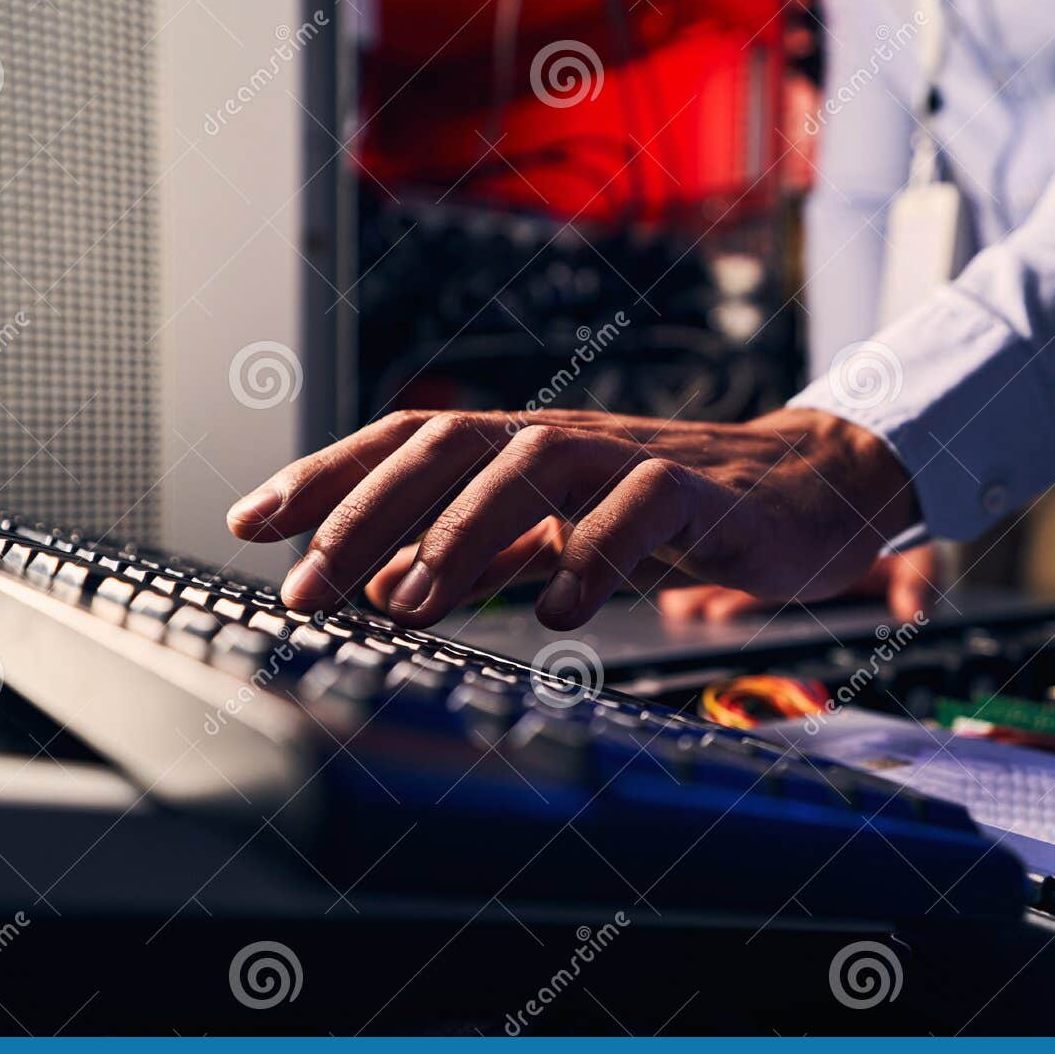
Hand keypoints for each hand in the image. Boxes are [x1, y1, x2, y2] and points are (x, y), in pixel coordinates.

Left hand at [226, 407, 915, 630]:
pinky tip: (559, 614)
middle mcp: (569, 439)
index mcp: (526, 446)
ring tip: (410, 603)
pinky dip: (595, 556)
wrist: (803, 490)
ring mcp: (636, 457)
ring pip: (536, 463)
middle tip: (311, 585)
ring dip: (461, 534)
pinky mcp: (704, 491)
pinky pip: (645, 508)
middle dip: (368, 510)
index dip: (328, 474)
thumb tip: (383, 581)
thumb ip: (483, 549)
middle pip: (451, 443)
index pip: (408, 440)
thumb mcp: (560, 531)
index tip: (251, 523)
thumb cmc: (675, 512)